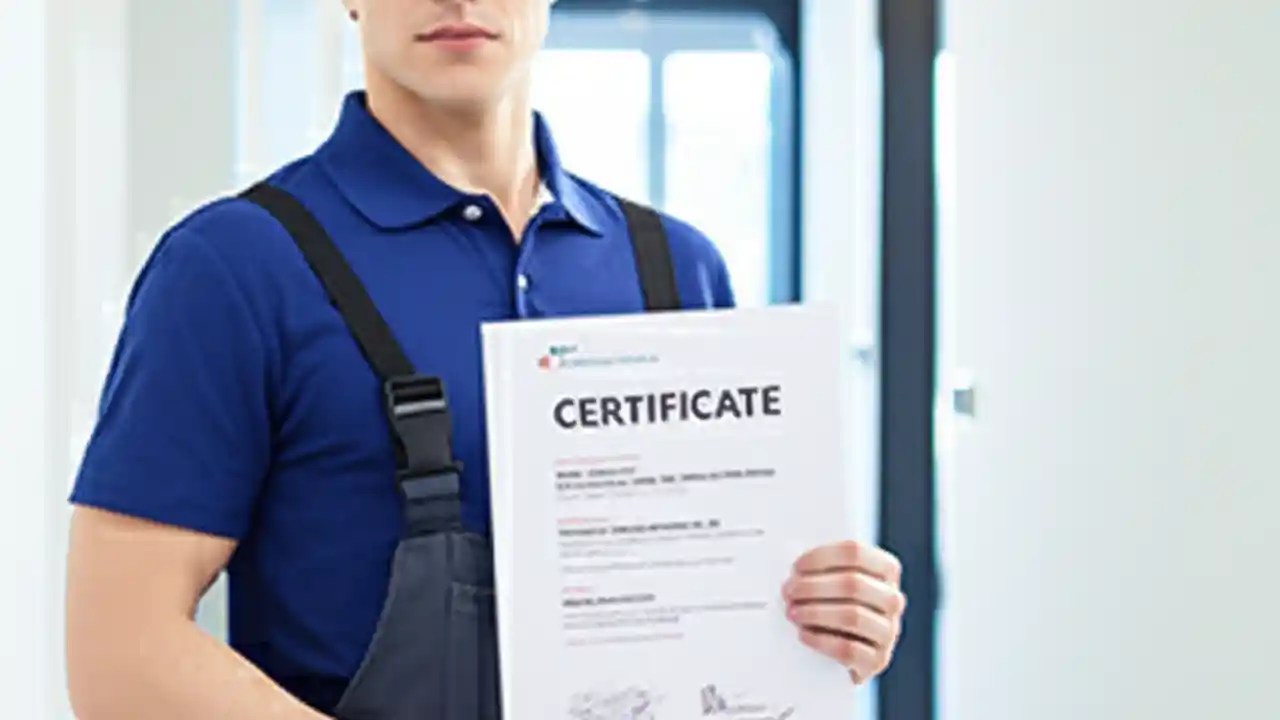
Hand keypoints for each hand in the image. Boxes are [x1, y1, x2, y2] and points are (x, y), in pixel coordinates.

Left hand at [782, 541, 905, 683]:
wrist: (841, 653)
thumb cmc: (833, 605)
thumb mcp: (833, 581)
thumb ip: (822, 569)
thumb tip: (795, 569)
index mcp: (886, 569)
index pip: (856, 553)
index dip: (822, 557)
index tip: (796, 567)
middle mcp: (892, 599)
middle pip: (853, 584)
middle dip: (813, 586)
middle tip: (788, 591)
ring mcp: (888, 631)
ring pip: (853, 616)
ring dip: (815, 613)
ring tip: (792, 613)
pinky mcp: (877, 660)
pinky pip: (849, 649)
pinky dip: (821, 640)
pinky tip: (803, 635)